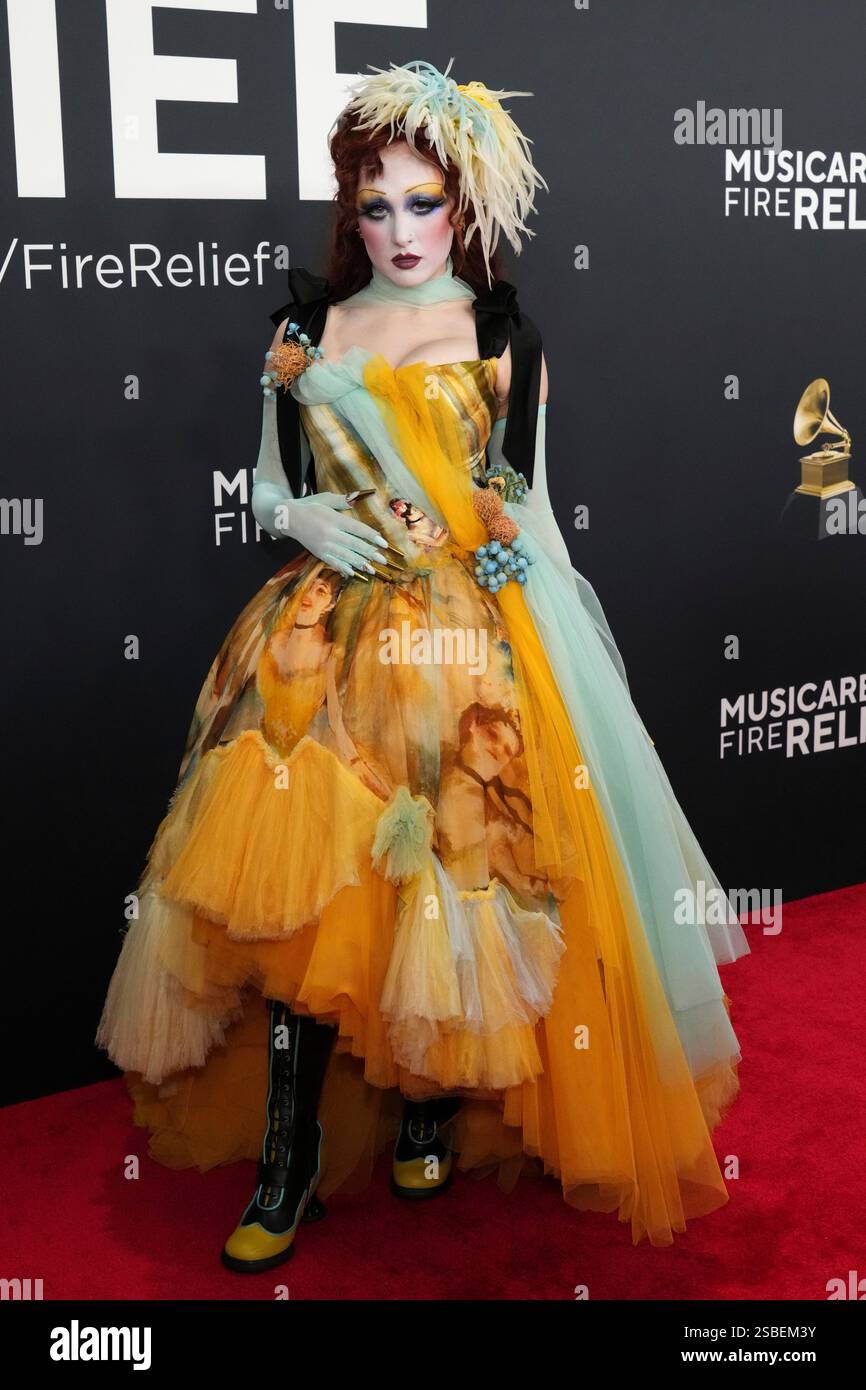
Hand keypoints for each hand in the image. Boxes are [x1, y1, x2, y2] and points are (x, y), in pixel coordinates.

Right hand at [274, 491, 390, 578]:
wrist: (288, 518)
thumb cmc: (309, 506)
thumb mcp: (325, 498)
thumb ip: (342, 500)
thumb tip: (356, 498)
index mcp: (334, 519)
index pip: (358, 529)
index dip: (372, 537)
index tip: (384, 544)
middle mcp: (330, 533)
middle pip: (354, 545)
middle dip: (370, 553)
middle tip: (383, 560)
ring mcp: (324, 545)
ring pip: (345, 556)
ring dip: (360, 563)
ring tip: (372, 570)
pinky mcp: (318, 552)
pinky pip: (333, 562)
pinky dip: (343, 568)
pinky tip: (352, 573)